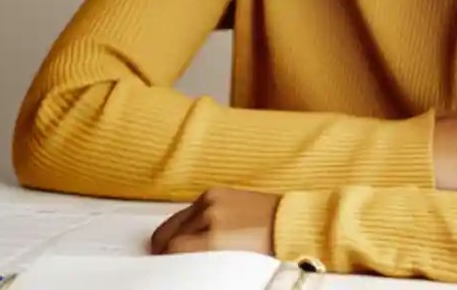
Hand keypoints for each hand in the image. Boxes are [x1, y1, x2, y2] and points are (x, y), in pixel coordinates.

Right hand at [149, 187, 280, 255]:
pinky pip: (190, 208)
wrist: (293, 224)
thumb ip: (202, 259)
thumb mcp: (231, 263)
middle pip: (169, 233)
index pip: (173, 249)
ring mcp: (212, 201)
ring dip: (172, 233)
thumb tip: (182, 260)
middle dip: (163, 247)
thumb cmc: (270, 249)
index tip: (164, 265)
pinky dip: (186, 220)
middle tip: (163, 258)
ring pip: (176, 220)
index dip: (165, 259)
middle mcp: (209, 216)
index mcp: (213, 240)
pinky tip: (191, 230)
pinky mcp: (216, 191)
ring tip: (175, 246)